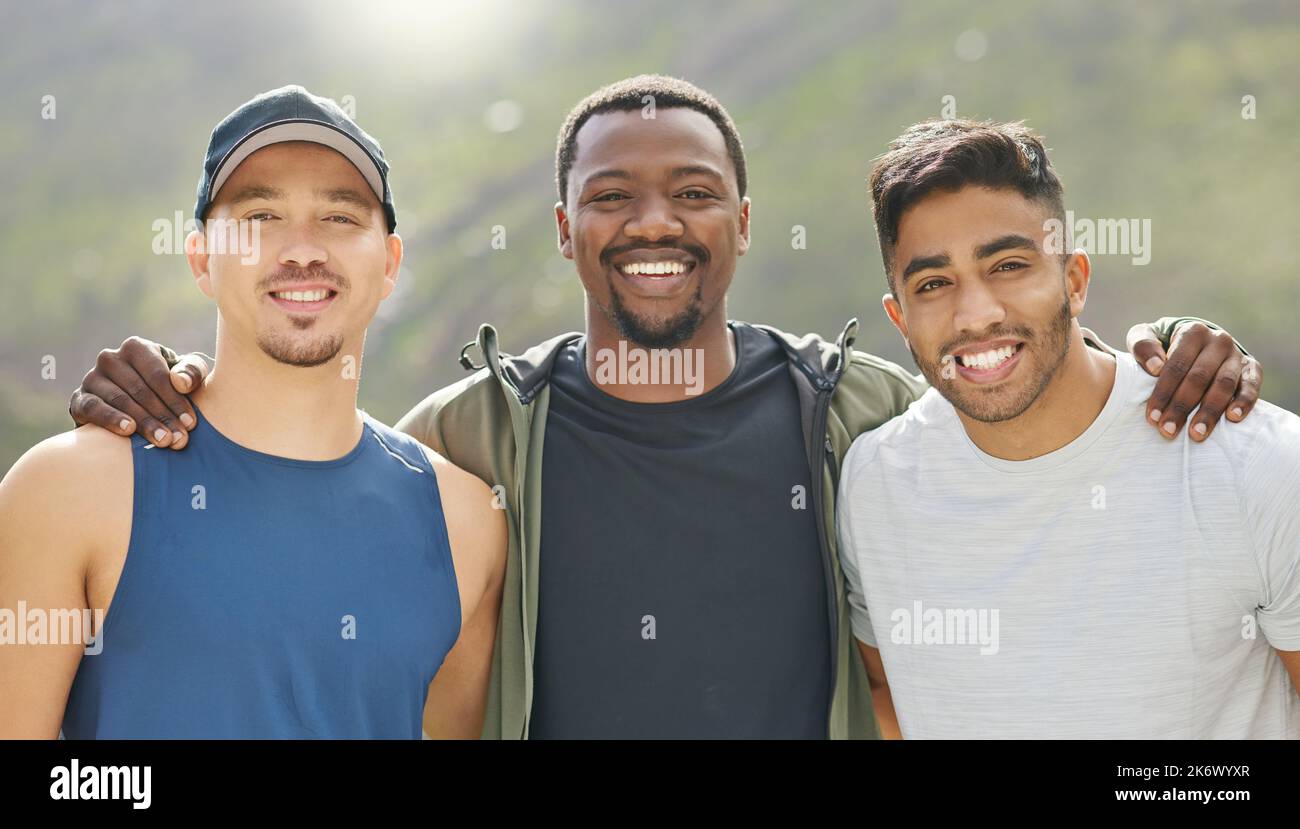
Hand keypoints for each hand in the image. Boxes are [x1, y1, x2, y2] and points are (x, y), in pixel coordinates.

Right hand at [68, 337, 209, 449]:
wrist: (135, 404)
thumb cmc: (169, 385)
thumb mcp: (186, 375)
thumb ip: (192, 372)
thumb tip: (181, 382)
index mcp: (137, 348)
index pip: (157, 375)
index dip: (175, 400)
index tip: (191, 423)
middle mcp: (110, 359)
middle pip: (140, 390)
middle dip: (163, 417)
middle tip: (179, 439)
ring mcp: (92, 378)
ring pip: (120, 400)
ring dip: (144, 423)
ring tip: (163, 441)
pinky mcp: (79, 399)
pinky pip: (93, 408)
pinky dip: (111, 419)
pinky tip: (128, 430)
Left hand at [1126, 321, 1261, 440]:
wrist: (1196, 339)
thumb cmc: (1163, 344)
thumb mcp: (1146, 335)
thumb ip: (1143, 345)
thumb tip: (1155, 367)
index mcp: (1193, 332)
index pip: (1176, 365)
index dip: (1163, 392)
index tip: (1152, 417)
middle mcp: (1218, 341)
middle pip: (1199, 377)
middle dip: (1182, 407)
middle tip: (1168, 430)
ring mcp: (1236, 355)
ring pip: (1224, 384)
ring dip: (1210, 411)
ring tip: (1196, 434)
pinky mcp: (1252, 368)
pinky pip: (1252, 385)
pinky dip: (1244, 401)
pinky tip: (1233, 418)